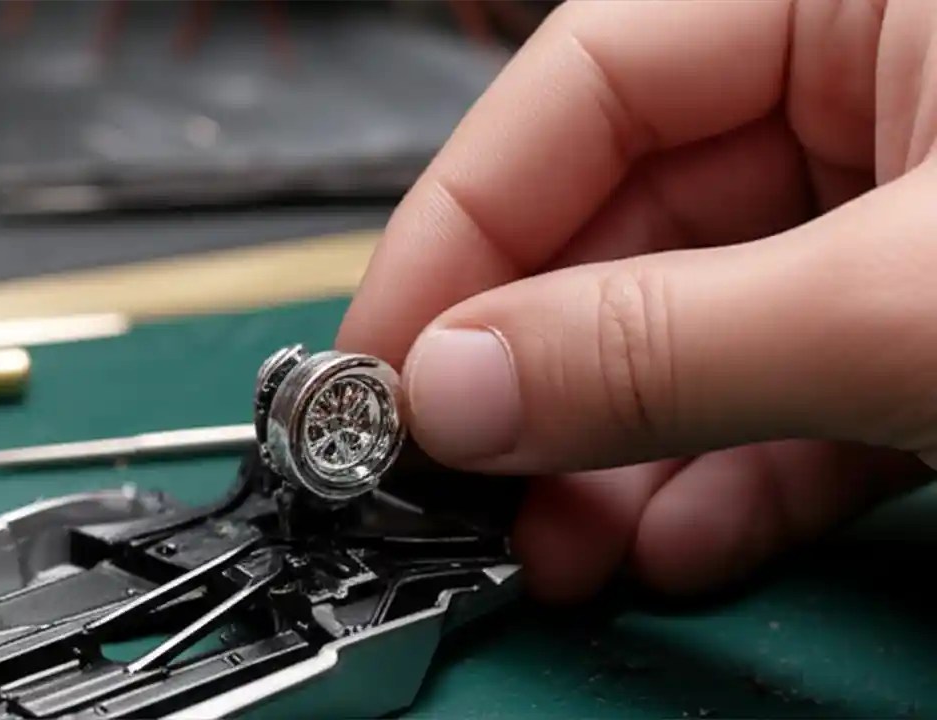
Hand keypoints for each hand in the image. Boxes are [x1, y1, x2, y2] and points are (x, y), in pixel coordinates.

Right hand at [338, 0, 936, 602]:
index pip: (589, 82)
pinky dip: (729, 478)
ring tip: (559, 543)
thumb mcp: (896, 305)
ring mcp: (903, 213)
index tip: (389, 364)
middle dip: (546, 375)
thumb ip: (663, 344)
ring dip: (619, 455)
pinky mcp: (925, 330)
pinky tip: (676, 540)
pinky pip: (793, 392)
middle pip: (631, 221)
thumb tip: (457, 387)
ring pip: (701, 325)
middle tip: (464, 477)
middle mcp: (871, 83)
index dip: (463, 228)